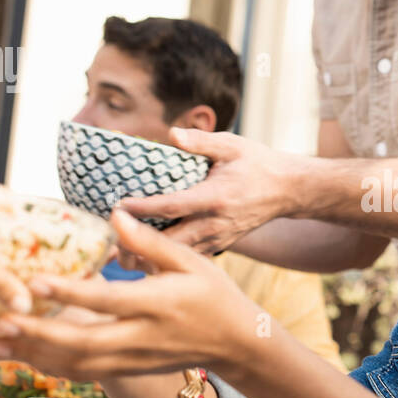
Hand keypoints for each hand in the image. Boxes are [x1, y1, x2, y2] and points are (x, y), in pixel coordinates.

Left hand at [0, 209, 262, 377]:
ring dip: (33, 354)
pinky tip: (21, 353)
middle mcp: (141, 337)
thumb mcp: (193, 260)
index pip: (108, 300)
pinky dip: (48, 365)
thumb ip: (149, 241)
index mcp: (159, 305)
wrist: (237, 343)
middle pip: (82, 342)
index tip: (35, 282)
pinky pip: (80, 373)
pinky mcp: (126, 370)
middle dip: (38, 334)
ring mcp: (132, 359)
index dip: (70, 293)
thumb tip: (114, 213)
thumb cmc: (215, 296)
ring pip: (75, 363)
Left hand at [117, 128, 297, 252]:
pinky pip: (190, 260)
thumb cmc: (258, 164)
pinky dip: (167, 263)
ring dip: (150, 259)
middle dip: (139, 245)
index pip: (173, 206)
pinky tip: (146, 261)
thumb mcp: (233, 145)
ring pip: (179, 258)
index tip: (117, 207)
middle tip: (108, 243)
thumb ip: (202, 141)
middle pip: (171, 243)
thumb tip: (172, 134)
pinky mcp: (221, 246)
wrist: (288, 190)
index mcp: (216, 197)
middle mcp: (216, 223)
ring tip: (119, 256)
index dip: (143, 208)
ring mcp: (219, 238)